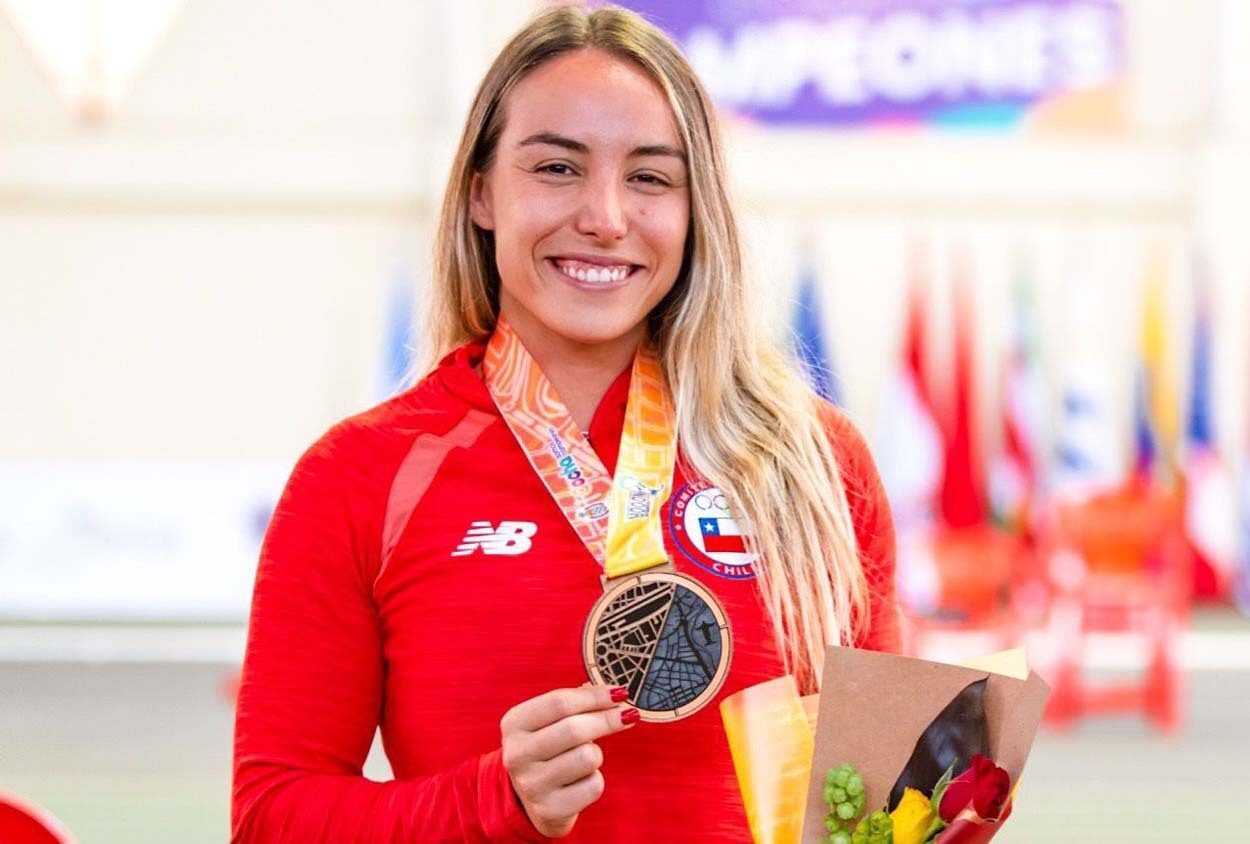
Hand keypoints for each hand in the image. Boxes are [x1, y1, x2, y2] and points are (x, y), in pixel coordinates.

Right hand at [500, 684, 638, 836]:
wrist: (531, 801)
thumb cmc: (548, 750)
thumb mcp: (550, 722)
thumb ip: (577, 703)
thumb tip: (613, 694)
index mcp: (514, 724)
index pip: (559, 702)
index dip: (594, 697)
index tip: (619, 693)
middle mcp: (517, 754)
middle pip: (574, 729)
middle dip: (607, 720)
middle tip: (628, 715)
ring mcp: (531, 785)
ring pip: (587, 758)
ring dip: (596, 754)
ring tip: (587, 757)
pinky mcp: (549, 810)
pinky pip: (593, 786)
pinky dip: (595, 780)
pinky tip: (582, 781)